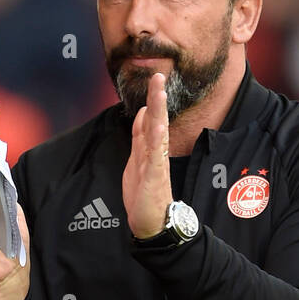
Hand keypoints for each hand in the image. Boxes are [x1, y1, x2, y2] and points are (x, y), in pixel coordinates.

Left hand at [123, 70, 172, 239]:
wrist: (152, 224)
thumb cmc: (145, 196)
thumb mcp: (138, 162)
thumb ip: (140, 139)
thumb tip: (142, 115)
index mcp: (150, 150)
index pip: (149, 120)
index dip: (151, 101)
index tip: (154, 80)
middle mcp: (156, 154)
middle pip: (156, 121)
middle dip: (157, 98)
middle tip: (159, 76)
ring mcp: (156, 165)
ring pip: (158, 133)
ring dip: (158, 112)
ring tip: (160, 92)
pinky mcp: (155, 177)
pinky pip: (156, 155)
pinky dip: (157, 139)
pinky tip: (158, 125)